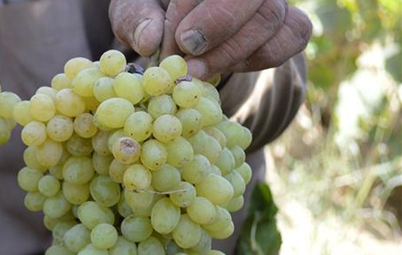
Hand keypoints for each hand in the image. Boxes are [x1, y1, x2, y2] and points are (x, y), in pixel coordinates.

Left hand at [109, 0, 311, 79]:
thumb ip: (135, 19)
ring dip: (233, 53)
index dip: (199, 12)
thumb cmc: (149, 13)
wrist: (172, 32)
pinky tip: (227, 67)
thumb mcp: (131, 12)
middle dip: (221, 27)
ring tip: (199, 73)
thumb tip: (149, 40)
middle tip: (191, 61)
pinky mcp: (286, 23)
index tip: (177, 42)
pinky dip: (260, 59)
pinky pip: (292, 37)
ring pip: (273, 18)